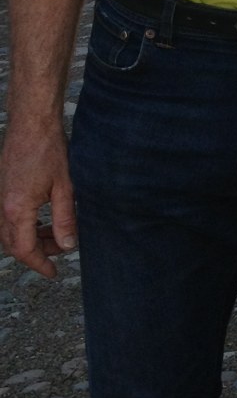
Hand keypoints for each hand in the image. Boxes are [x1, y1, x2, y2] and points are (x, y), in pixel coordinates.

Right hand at [0, 121, 77, 278]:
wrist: (32, 124)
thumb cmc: (50, 150)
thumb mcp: (66, 187)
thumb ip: (66, 219)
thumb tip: (68, 245)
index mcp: (17, 210)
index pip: (25, 250)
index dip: (39, 264)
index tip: (53, 273)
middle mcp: (2, 207)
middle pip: (14, 244)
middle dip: (36, 253)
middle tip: (60, 249)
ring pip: (8, 232)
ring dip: (30, 238)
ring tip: (55, 234)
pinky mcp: (1, 189)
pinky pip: (7, 218)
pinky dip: (23, 225)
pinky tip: (41, 219)